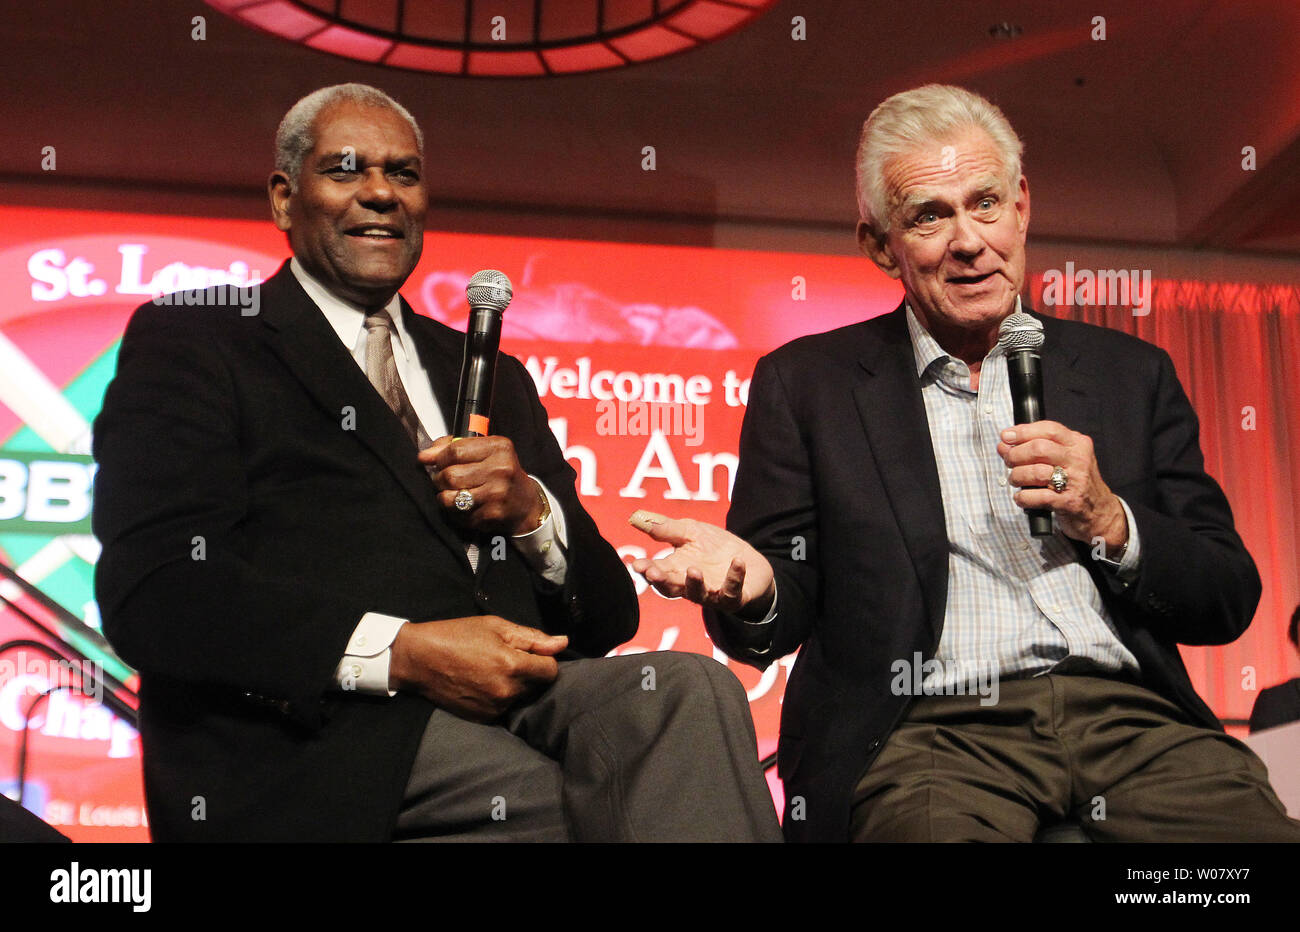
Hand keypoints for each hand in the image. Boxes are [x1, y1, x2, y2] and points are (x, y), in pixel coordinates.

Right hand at [388, 616, 567, 722]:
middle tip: (505, 659)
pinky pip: (504, 708)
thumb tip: (562, 643)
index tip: (530, 653)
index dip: (544, 660)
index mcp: (512, 666)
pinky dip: (500, 698)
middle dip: (529, 673)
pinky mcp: (482, 718)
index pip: (551, 671)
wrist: (419, 659)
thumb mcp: (495, 626)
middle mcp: (506, 692)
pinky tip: (482, 684)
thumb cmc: (457, 636)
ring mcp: (494, 708)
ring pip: (521, 698)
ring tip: (491, 670)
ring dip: (515, 686)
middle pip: (537, 686)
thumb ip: (532, 638)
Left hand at [419, 436, 545, 535]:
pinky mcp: (492, 514)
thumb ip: (454, 447)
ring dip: (445, 497)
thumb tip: (425, 455)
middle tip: (445, 481)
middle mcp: (501, 469)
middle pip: (450, 475)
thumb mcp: (485, 451)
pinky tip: (466, 507)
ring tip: (453, 494)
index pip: (455, 450)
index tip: (432, 461)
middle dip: (440, 479)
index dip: (438, 458)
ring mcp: (497, 493)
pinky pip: (458, 515)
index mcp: (499, 447)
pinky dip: (456, 513)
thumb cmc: (501, 474)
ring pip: (449, 497)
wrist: (525, 504)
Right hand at [628, 510, 775, 616]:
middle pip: (672, 588)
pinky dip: (735, 577)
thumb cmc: (715, 548)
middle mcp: (690, 585)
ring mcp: (712, 593)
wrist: (750, 562)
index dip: (647, 570)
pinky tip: (737, 561)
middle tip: (653, 573)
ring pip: (699, 595)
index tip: (637, 565)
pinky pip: (733, 591)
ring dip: (695, 584)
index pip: (657, 571)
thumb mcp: (691, 532)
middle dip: (662, 581)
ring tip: (693, 570)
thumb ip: (667, 528)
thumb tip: (637, 518)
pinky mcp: (734, 597)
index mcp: (677, 570)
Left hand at [997, 420, 1127, 550]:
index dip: (1023, 431)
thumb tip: (1004, 444)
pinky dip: (1023, 497)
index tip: (1006, 436)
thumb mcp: (1064, 459)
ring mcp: (1076, 481)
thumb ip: (1036, 449)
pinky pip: (1037, 496)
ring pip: (1036, 471)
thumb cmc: (1076, 483)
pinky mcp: (1069, 502)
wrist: (1100, 513)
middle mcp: (1078, 460)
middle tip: (1009, 462)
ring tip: (1015, 481)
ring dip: (1017, 477)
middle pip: (1039, 448)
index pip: (1049, 429)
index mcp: (1078, 444)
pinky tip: (1021, 497)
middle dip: (1016, 455)